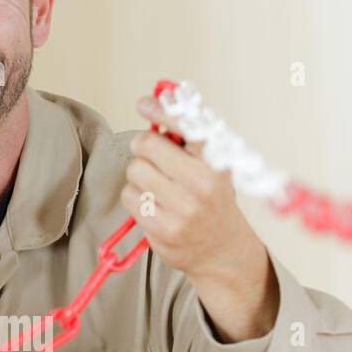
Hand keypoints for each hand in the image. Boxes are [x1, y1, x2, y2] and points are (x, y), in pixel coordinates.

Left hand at [120, 92, 261, 279]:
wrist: (222, 250)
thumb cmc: (213, 200)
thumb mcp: (212, 164)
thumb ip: (186, 133)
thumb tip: (151, 100)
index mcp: (218, 161)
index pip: (186, 125)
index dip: (161, 110)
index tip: (144, 104)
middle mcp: (203, 184)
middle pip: (146, 145)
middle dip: (144, 147)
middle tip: (152, 157)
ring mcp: (182, 209)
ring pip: (134, 171)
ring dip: (139, 175)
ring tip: (157, 186)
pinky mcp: (163, 229)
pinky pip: (129, 197)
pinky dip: (135, 197)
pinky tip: (153, 204)